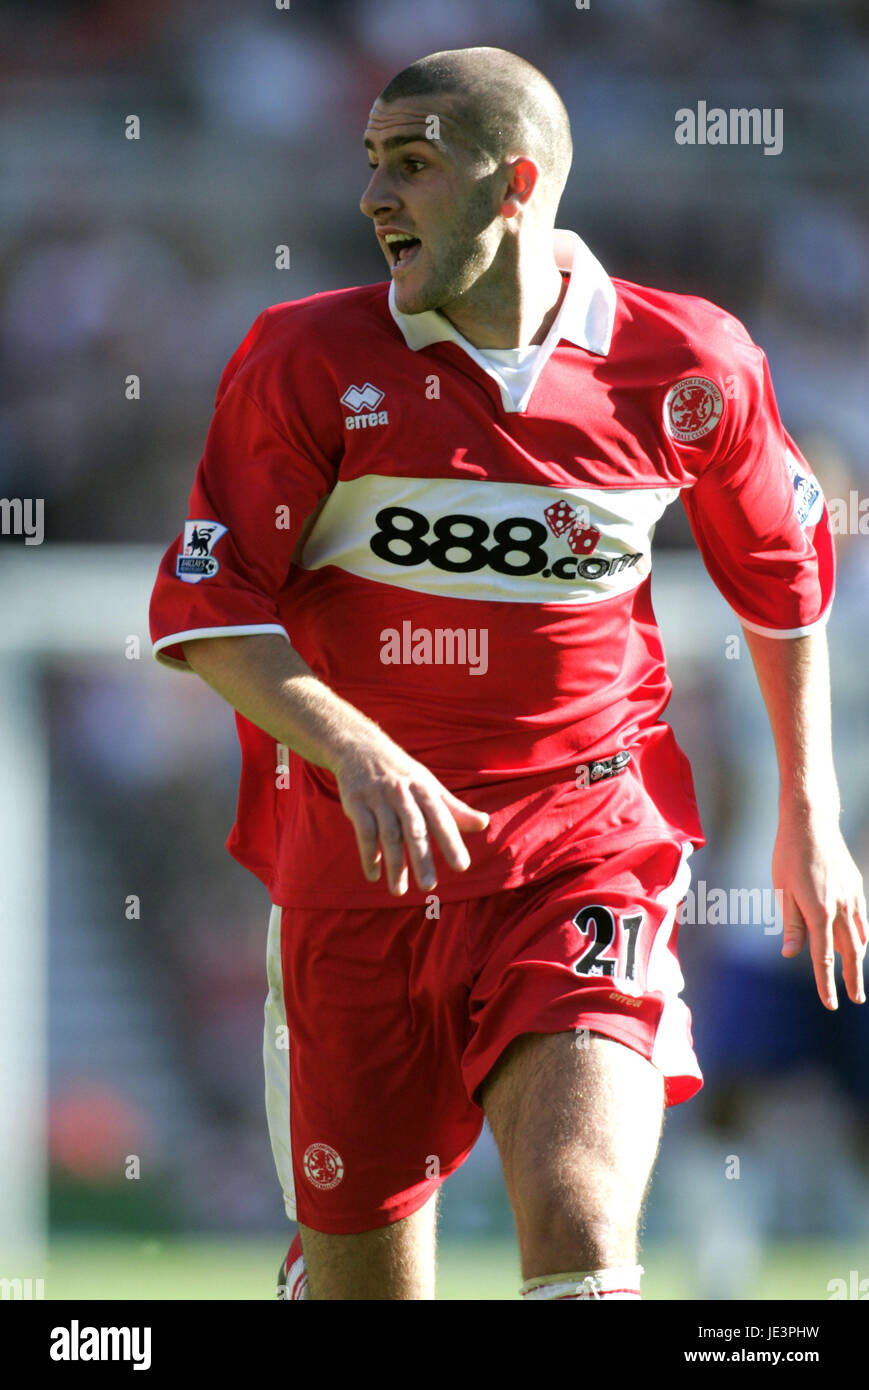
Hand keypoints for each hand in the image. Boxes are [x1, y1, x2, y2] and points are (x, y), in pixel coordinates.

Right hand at [330, 730, 488, 895]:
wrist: (361, 748)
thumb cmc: (403, 773)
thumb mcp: (430, 786)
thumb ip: (455, 809)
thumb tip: (484, 823)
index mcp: (424, 790)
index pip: (441, 819)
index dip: (451, 842)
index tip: (462, 867)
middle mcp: (403, 793)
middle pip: (414, 830)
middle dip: (422, 858)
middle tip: (429, 886)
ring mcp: (378, 797)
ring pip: (388, 835)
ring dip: (394, 864)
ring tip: (399, 891)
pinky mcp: (355, 802)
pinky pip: (364, 832)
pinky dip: (368, 855)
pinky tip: (374, 875)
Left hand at [773, 811, 866, 1008]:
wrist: (812, 823)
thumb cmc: (790, 856)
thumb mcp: (782, 890)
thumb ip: (791, 925)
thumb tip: (790, 953)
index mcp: (818, 911)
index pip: (823, 958)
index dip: (826, 983)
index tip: (830, 1003)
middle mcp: (840, 907)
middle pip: (851, 953)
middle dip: (852, 979)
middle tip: (854, 999)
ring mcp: (852, 897)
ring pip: (861, 937)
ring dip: (858, 959)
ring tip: (854, 975)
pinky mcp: (856, 886)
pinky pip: (863, 919)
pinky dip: (862, 936)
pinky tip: (857, 943)